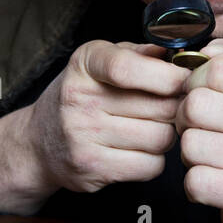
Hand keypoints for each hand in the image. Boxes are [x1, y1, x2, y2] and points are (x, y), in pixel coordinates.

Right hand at [26, 39, 191, 194]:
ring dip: (167, 134)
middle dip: (175, 106)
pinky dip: (155, 160)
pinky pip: (151, 166)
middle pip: (158, 106)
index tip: (184, 80)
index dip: (167, 75)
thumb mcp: (102, 62)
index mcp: (85, 64)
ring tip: (153, 127)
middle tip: (171, 106)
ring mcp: (83, 137)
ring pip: (161, 138)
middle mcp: (79, 99)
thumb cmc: (83, 96)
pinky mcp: (92, 169)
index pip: (127, 67)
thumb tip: (183, 53)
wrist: (39, 143)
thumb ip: (140, 54)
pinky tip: (140, 149)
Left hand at [174, 39, 222, 222]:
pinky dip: (195, 187)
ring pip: (191, 145)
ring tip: (213, 162)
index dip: (195, 84)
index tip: (204, 101)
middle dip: (186, 124)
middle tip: (203, 136)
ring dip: (191, 158)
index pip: (218, 67)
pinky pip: (196, 181)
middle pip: (196, 106)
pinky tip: (214, 186)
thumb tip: (207, 47)